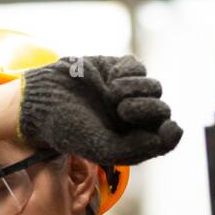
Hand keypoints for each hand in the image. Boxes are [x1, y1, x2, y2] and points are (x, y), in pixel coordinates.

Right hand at [17, 54, 182, 166]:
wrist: (42, 101)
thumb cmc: (70, 129)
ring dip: (137, 89)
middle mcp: (132, 118)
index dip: (171, 132)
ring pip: (155, 87)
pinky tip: (110, 79)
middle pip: (162, 110)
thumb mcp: (103, 148)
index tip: (170, 128)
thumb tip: (173, 131)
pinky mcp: (117, 69)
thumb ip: (139, 147)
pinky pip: (138, 67)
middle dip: (148, 109)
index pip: (165, 137)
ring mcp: (126, 92)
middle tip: (122, 110)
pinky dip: (127, 73)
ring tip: (112, 95)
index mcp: (132, 140)